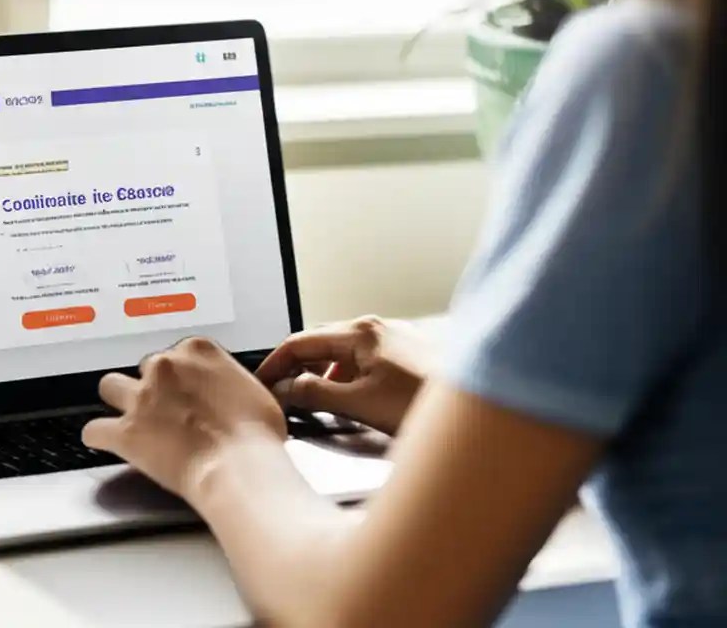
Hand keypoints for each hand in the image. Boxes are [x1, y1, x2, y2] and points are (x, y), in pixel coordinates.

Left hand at [82, 337, 287, 501]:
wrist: (239, 467)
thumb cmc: (256, 436)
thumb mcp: (256, 392)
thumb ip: (231, 382)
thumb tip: (229, 394)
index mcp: (197, 351)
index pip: (178, 353)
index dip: (182, 375)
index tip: (187, 390)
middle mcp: (164, 367)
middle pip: (146, 368)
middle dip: (153, 387)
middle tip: (166, 411)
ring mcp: (141, 398)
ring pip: (110, 387)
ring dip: (118, 401)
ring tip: (129, 417)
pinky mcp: (125, 432)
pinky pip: (94, 430)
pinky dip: (99, 437)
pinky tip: (105, 443)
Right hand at [255, 316, 435, 435]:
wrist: (477, 413)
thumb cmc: (425, 403)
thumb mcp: (359, 403)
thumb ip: (314, 393)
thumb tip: (285, 388)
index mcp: (360, 332)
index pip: (299, 341)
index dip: (274, 364)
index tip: (261, 383)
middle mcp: (376, 327)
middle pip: (319, 342)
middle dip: (296, 367)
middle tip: (280, 392)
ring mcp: (393, 338)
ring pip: (341, 351)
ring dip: (321, 373)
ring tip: (312, 399)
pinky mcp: (406, 354)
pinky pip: (362, 359)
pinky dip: (345, 375)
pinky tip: (349, 398)